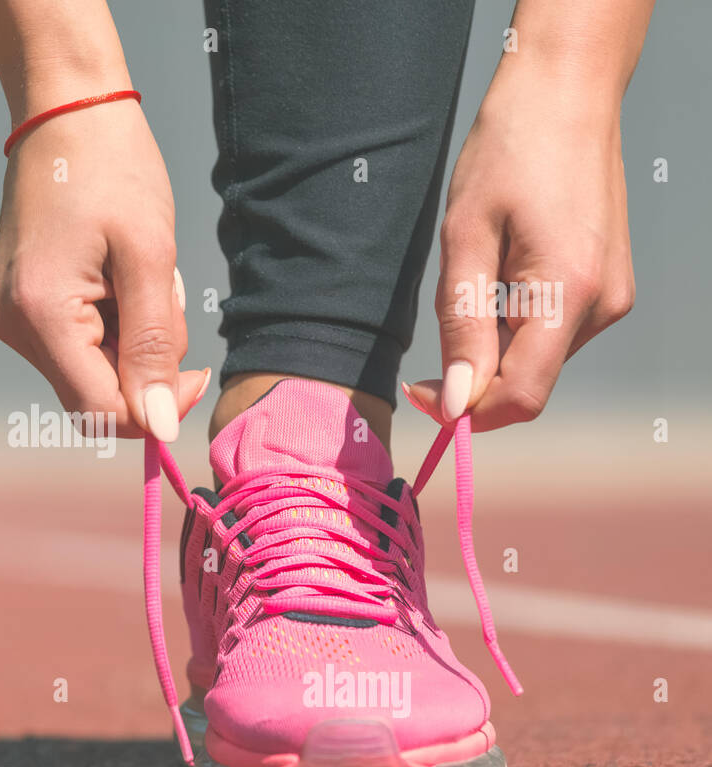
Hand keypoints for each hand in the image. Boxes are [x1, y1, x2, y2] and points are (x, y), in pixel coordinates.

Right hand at [0, 100, 208, 440]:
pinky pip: (76, 345)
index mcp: (40, 314)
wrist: (66, 112)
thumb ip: (155, 346)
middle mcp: (12, 326)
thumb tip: (161, 427)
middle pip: (95, 395)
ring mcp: (8, 318)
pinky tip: (116, 276)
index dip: (155, 408)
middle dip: (145, 362)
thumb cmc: (113, 169)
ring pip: (90, 371)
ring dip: (131, 338)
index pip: (100, 411)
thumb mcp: (151, 256)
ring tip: (136, 273)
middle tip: (161, 293)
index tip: (197, 373)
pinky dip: (111, 324)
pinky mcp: (14, 308)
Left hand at [405, 69, 635, 430]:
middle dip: (474, 373)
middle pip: (528, 381)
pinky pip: (550, 330)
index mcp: (569, 293)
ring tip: (476, 272)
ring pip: (536, 357)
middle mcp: (602, 304)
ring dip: (491, 341)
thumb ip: (462, 325)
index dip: (466, 410)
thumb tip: (458, 402)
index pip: (521, 396)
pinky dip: (512, 320)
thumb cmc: (509, 150)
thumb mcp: (465, 237)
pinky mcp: (605, 285)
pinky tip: (500, 270)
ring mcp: (610, 296)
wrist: (565, 93)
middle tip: (438, 320)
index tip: (419, 391)